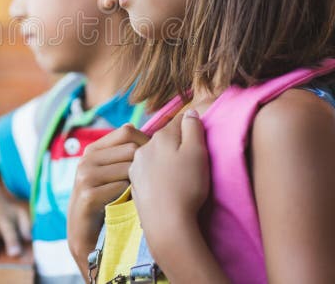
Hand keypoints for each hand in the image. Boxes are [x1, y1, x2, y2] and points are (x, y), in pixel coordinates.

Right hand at [67, 124, 149, 272]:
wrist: (86, 238)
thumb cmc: (108, 203)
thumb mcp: (114, 175)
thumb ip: (126, 156)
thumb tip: (158, 135)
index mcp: (93, 150)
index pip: (126, 130)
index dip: (146, 142)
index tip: (156, 161)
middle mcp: (86, 159)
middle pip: (131, 149)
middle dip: (146, 165)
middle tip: (152, 184)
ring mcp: (85, 177)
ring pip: (129, 168)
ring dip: (139, 183)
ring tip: (140, 196)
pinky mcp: (88, 195)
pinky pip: (122, 187)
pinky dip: (130, 197)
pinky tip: (129, 206)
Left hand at [129, 109, 209, 238]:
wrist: (167, 222)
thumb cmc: (187, 186)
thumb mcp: (197, 152)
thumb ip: (193, 128)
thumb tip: (190, 112)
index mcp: (161, 137)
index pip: (179, 121)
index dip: (191, 127)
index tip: (199, 140)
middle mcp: (144, 147)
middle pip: (165, 138)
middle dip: (177, 144)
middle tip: (191, 162)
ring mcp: (137, 166)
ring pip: (155, 155)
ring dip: (166, 160)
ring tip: (179, 177)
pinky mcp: (134, 184)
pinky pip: (148, 172)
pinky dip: (157, 175)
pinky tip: (166, 187)